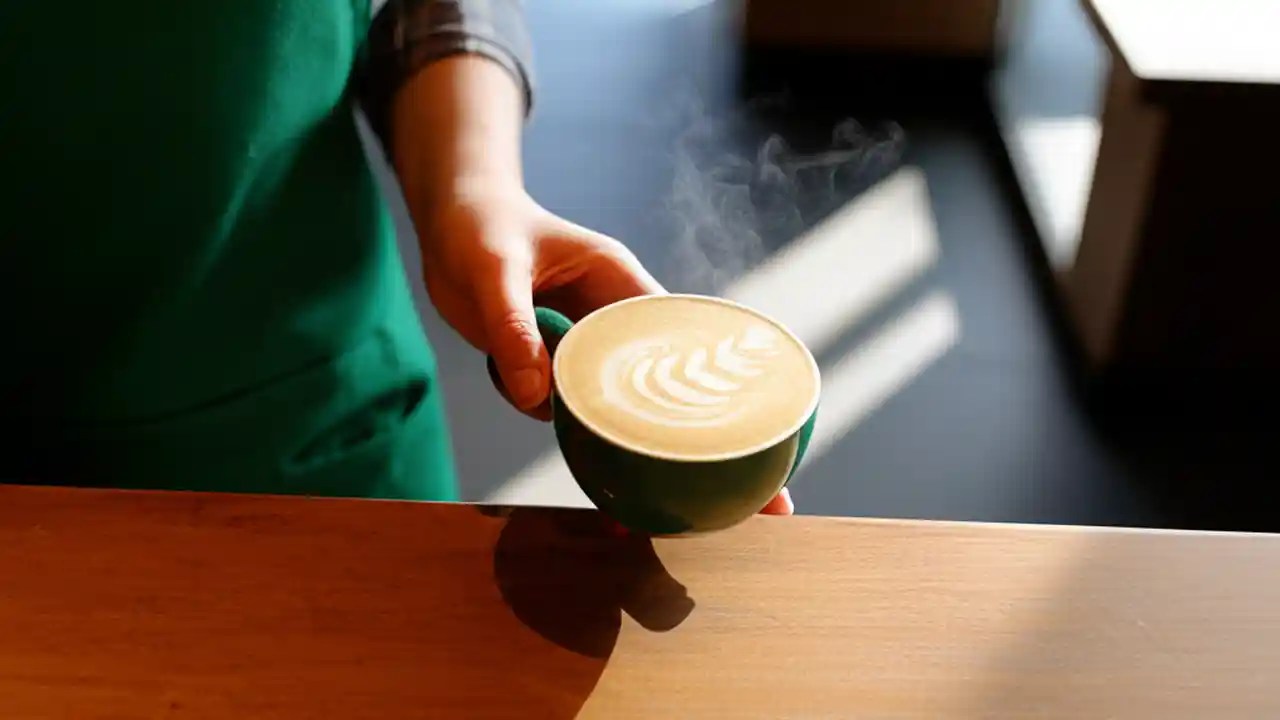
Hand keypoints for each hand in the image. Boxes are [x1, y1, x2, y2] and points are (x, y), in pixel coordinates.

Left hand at [390, 55, 791, 515]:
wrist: (449, 223)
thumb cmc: (481, 226)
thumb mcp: (494, 271)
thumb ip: (513, 330)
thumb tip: (535, 398)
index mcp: (620, 284)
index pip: (683, 342)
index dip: (723, 389)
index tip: (762, 436)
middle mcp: (613, 323)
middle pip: (669, 391)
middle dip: (704, 446)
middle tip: (761, 504)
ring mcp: (586, 353)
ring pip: (621, 414)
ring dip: (635, 461)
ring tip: (662, 519)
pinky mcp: (556, 373)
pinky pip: (575, 419)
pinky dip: (584, 451)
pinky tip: (601, 494)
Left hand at [418, 184, 662, 419]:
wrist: (444, 223)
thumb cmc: (481, 224)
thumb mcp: (495, 269)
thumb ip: (514, 328)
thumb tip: (535, 395)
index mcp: (614, 277)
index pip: (661, 327)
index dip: (666, 366)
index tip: (650, 402)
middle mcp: (602, 312)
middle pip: (635, 370)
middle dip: (615, 397)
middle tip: (587, 416)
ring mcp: (574, 337)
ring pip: (592, 388)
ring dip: (566, 402)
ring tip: (532, 389)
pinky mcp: (545, 355)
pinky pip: (552, 394)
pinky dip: (533, 399)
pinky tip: (508, 379)